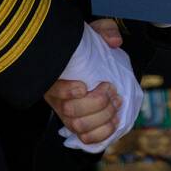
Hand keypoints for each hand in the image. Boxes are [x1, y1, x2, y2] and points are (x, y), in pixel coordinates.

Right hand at [47, 22, 143, 152]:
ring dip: (103, 116)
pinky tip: (114, 120)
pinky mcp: (79, 126)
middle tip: (111, 90)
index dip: (67, 91)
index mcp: (55, 76)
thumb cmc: (87, 49)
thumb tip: (114, 41)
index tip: (84, 85)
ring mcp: (67, 115)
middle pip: (70, 110)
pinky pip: (87, 139)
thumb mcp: (95, 33)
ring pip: (79, 126)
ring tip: (116, 102)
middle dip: (96, 102)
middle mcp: (58, 98)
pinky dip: (102, 133)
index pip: (53, 89)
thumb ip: (104, 31)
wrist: (90, 65)